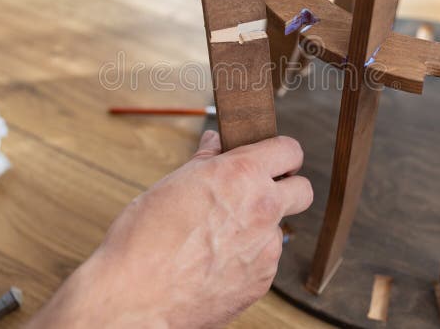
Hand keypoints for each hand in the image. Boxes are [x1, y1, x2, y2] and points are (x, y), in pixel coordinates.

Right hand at [27, 131, 312, 327]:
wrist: (136, 295)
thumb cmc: (145, 236)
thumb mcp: (174, 182)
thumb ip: (206, 159)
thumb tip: (217, 143)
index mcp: (243, 175)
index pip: (290, 150)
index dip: (280, 153)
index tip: (268, 158)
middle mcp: (264, 209)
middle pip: (304, 190)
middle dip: (286, 188)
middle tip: (256, 192)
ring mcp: (267, 248)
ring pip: (279, 228)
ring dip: (260, 226)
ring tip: (219, 235)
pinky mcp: (262, 281)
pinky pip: (264, 261)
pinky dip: (247, 258)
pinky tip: (215, 260)